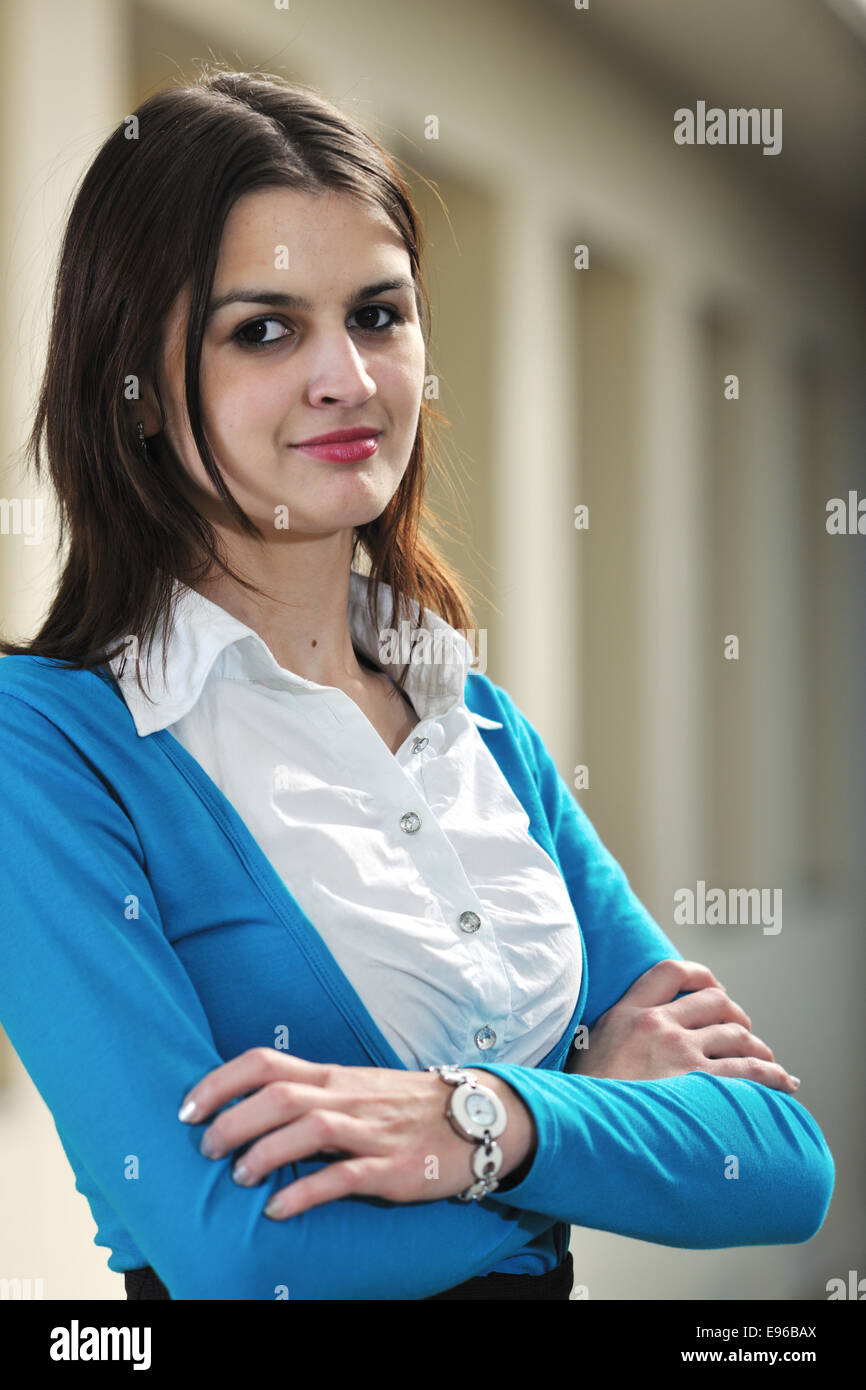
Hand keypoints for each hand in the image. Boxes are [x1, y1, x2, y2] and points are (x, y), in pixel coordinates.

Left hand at [179, 1050, 535, 1218]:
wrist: (474, 1117)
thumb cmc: (403, 1107)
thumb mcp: (353, 1089)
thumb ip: (308, 1094)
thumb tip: (248, 1109)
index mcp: (331, 1076)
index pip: (264, 1063)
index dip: (220, 1082)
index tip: (188, 1108)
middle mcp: (345, 1097)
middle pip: (277, 1096)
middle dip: (231, 1121)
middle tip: (206, 1150)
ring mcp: (369, 1132)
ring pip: (307, 1129)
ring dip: (263, 1154)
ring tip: (238, 1178)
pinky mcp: (391, 1168)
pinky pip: (342, 1177)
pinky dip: (305, 1193)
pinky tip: (278, 1210)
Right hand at [565, 958, 799, 1093]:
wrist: (578, 1128)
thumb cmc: (582, 1100)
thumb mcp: (586, 1052)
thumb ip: (615, 1037)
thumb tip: (630, 1044)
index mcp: (626, 1013)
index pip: (669, 972)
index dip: (700, 975)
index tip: (714, 987)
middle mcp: (656, 1024)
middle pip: (713, 1001)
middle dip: (735, 1013)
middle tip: (743, 1031)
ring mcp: (679, 1052)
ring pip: (735, 1035)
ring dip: (756, 1046)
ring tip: (764, 1060)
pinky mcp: (698, 1083)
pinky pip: (749, 1072)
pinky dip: (772, 1075)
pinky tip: (783, 1083)